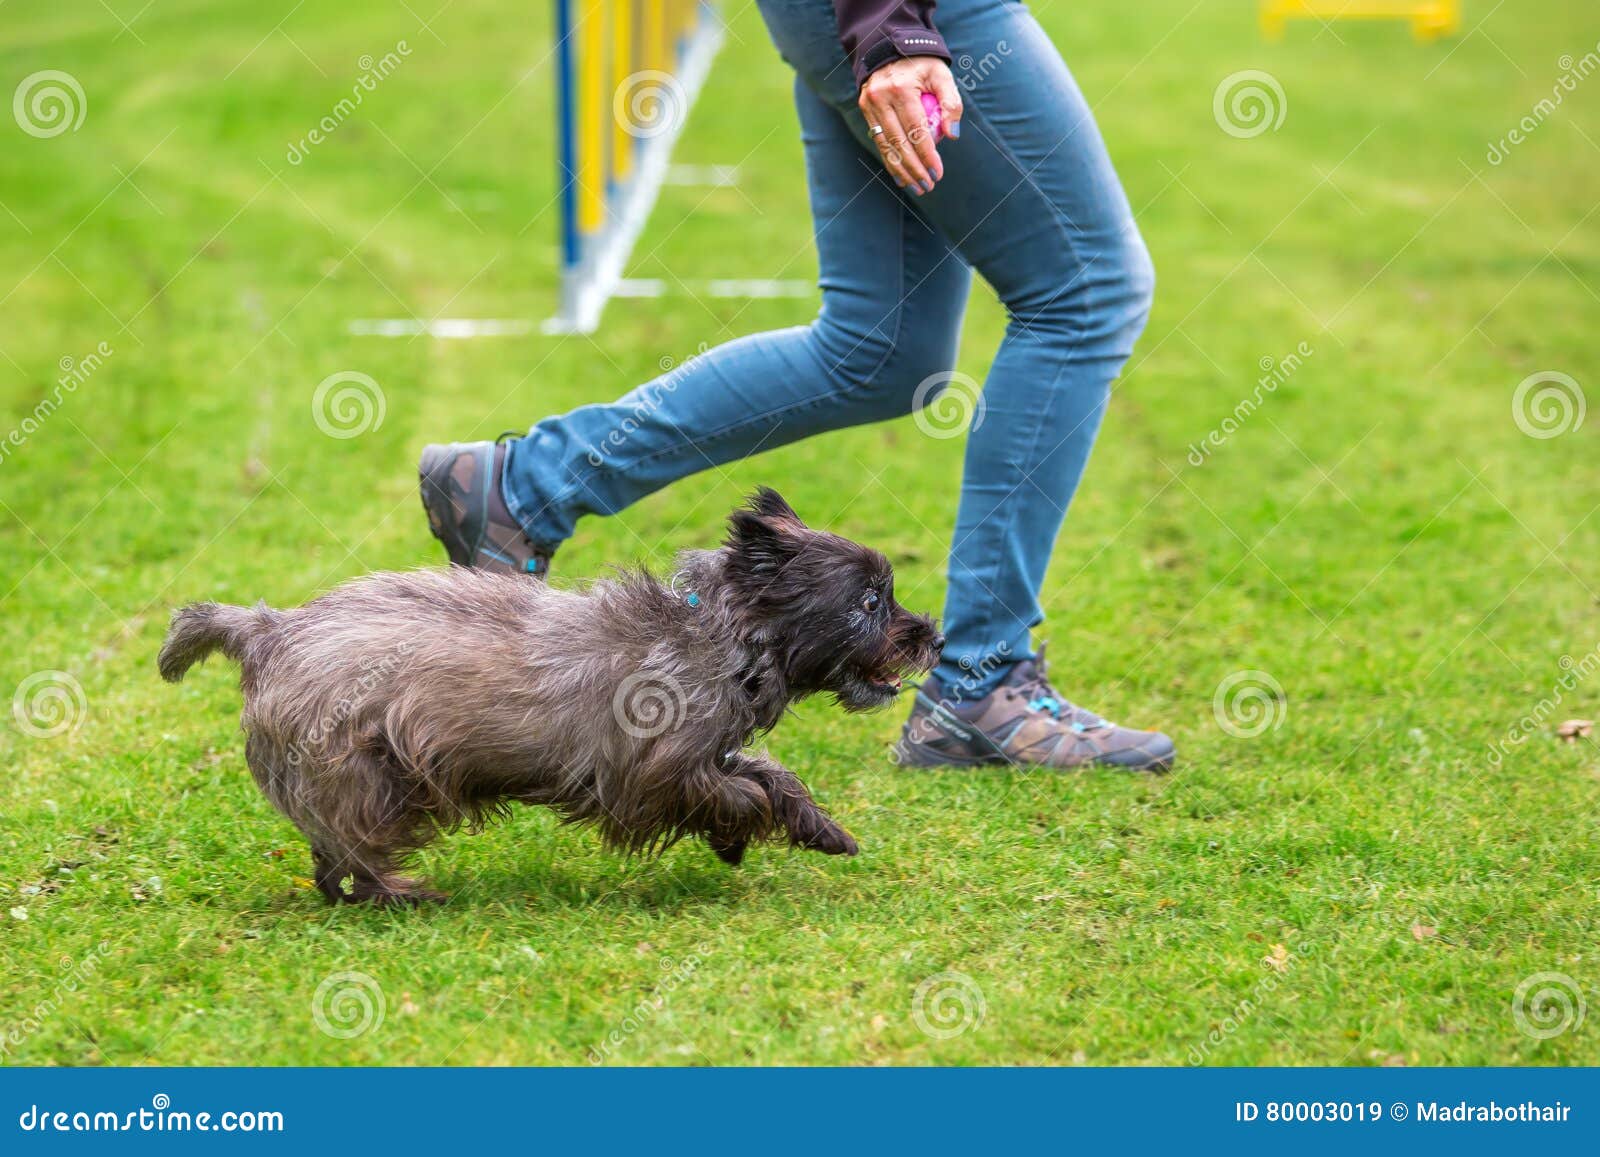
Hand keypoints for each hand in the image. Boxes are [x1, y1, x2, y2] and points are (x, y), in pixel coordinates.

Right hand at [858, 56, 962, 194]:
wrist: (889, 46)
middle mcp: (881, 98)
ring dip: (901, 171)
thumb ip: (951, 103)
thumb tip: (951, 135)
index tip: (937, 173)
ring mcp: (870, 104)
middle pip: (899, 143)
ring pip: (886, 146)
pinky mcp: (865, 109)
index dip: (927, 155)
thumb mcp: (941, 75)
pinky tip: (900, 176)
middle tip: (928, 186)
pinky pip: (878, 141)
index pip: (916, 130)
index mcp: (902, 89)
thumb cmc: (922, 63)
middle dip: (915, 169)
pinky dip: (890, 160)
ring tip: (916, 187)